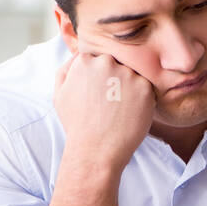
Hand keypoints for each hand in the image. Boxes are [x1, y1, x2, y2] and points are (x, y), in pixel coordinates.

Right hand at [53, 49, 156, 173]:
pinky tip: (130, 114)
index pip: (98, 59)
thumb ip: (67, 68)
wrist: (96, 151)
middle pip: (116, 64)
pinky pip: (146, 88)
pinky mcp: (145, 87)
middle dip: (115, 80)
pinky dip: (142, 100)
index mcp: (85, 60)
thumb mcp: (60, 93)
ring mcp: (127, 74)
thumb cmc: (76, 124)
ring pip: (132, 75)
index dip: (100, 78)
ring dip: (129, 88)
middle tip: (110, 104)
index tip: (99, 94)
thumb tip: (80, 54)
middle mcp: (106, 62)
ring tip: (119, 110)